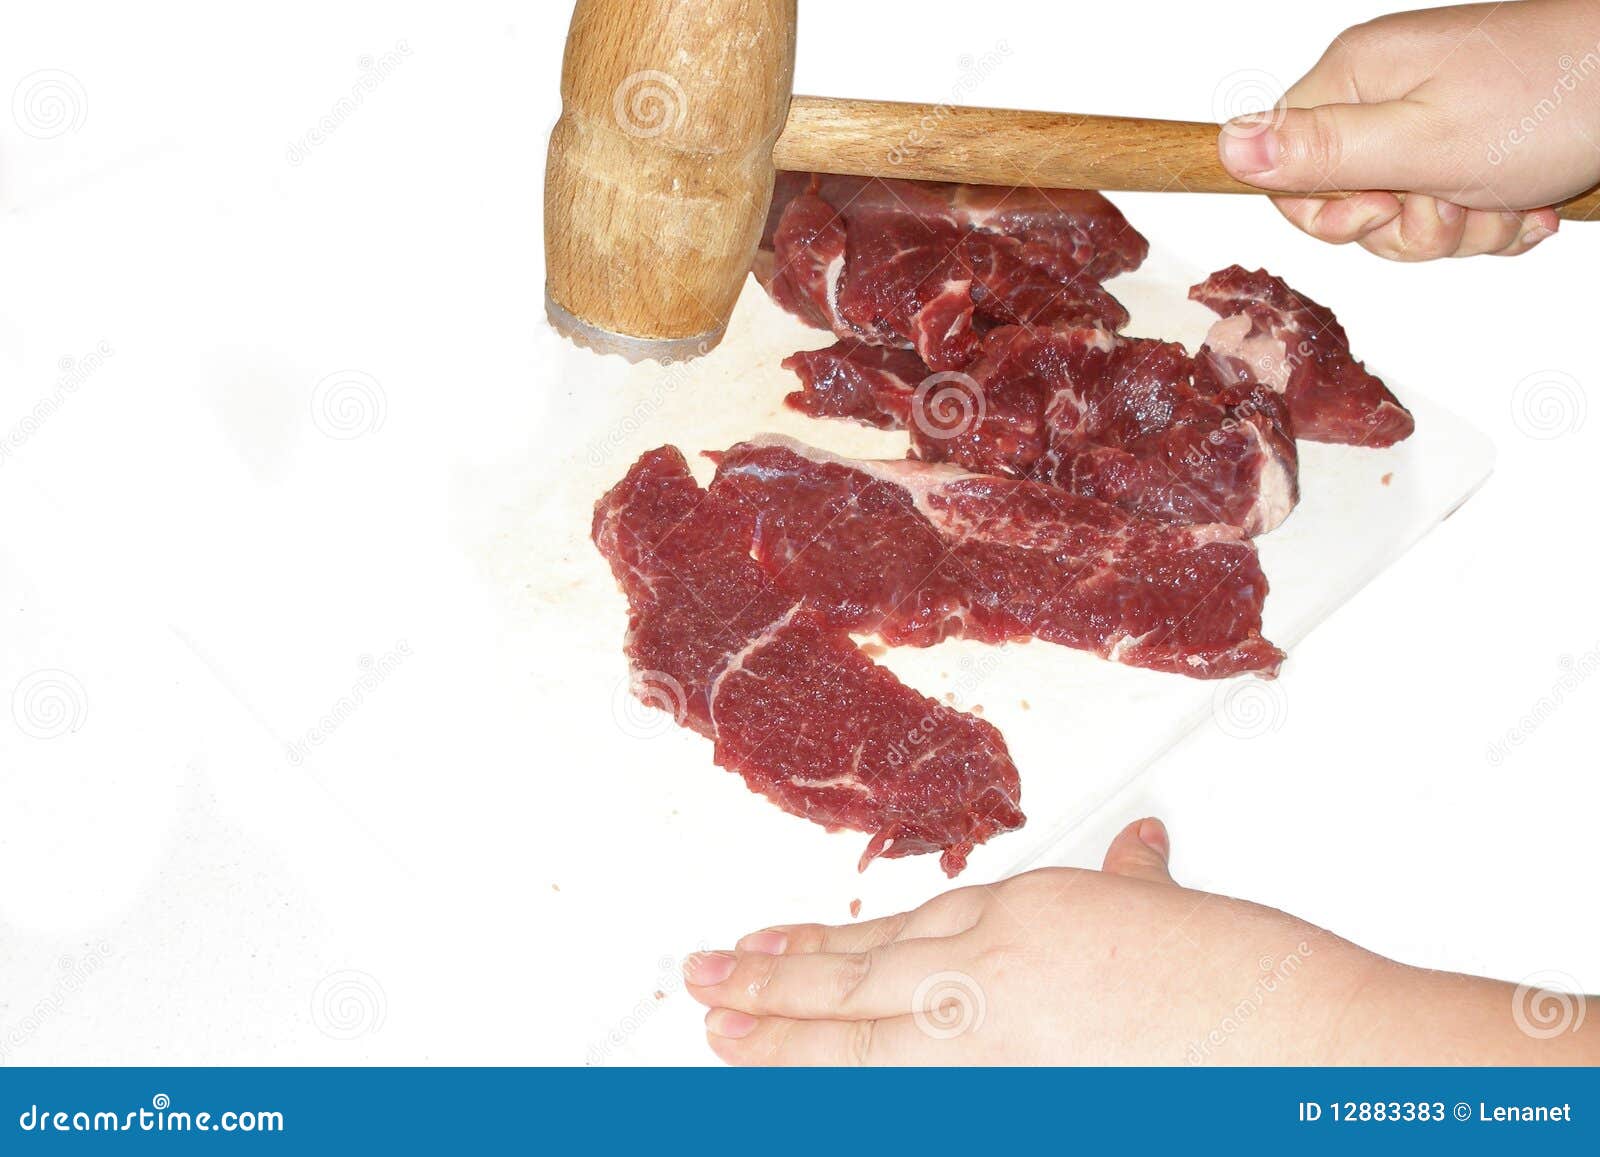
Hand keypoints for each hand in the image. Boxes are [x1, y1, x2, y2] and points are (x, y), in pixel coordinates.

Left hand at [684, 818, 1598, 1063]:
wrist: (1297, 1039)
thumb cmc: (1248, 977)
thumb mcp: (1172, 913)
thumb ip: (1135, 883)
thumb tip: (1138, 849)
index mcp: (1022, 911)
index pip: (898, 931)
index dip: (829, 941)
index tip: (775, 944)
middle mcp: (988, 964)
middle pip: (856, 972)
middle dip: (773, 978)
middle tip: (702, 978)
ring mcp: (987, 1032)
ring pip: (854, 1030)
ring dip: (778, 1031)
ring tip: (715, 1030)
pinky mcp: (999, 1087)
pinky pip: (895, 1090)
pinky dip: (839, 1086)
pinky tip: (791, 1091)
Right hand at [1216, 0, 1599, 258]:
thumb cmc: (1548, 100)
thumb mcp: (1420, 142)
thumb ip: (1320, 151)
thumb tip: (1227, 146)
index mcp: (1355, 79)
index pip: (1284, 169)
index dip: (1327, 212)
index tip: (1380, 209)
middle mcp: (1384, 92)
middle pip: (1346, 201)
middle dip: (1406, 227)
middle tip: (1454, 204)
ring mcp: (1430, 114)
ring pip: (1404, 214)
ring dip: (1459, 229)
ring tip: (1505, 201)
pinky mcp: (1471, 138)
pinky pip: (1450, 206)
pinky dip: (1489, 219)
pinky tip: (1526, 203)